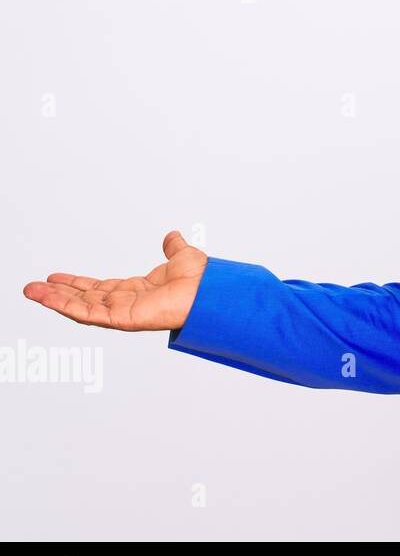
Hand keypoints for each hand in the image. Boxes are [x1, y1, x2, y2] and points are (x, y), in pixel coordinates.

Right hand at [22, 230, 207, 330]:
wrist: (212, 290)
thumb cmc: (202, 279)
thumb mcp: (182, 256)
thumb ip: (173, 248)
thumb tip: (172, 236)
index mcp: (137, 291)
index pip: (99, 288)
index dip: (78, 283)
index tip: (56, 277)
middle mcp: (128, 303)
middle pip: (85, 298)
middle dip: (59, 293)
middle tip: (33, 287)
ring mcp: (124, 313)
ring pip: (81, 307)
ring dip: (55, 300)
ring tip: (32, 291)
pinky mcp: (124, 319)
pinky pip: (89, 314)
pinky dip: (67, 306)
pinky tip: (49, 298)